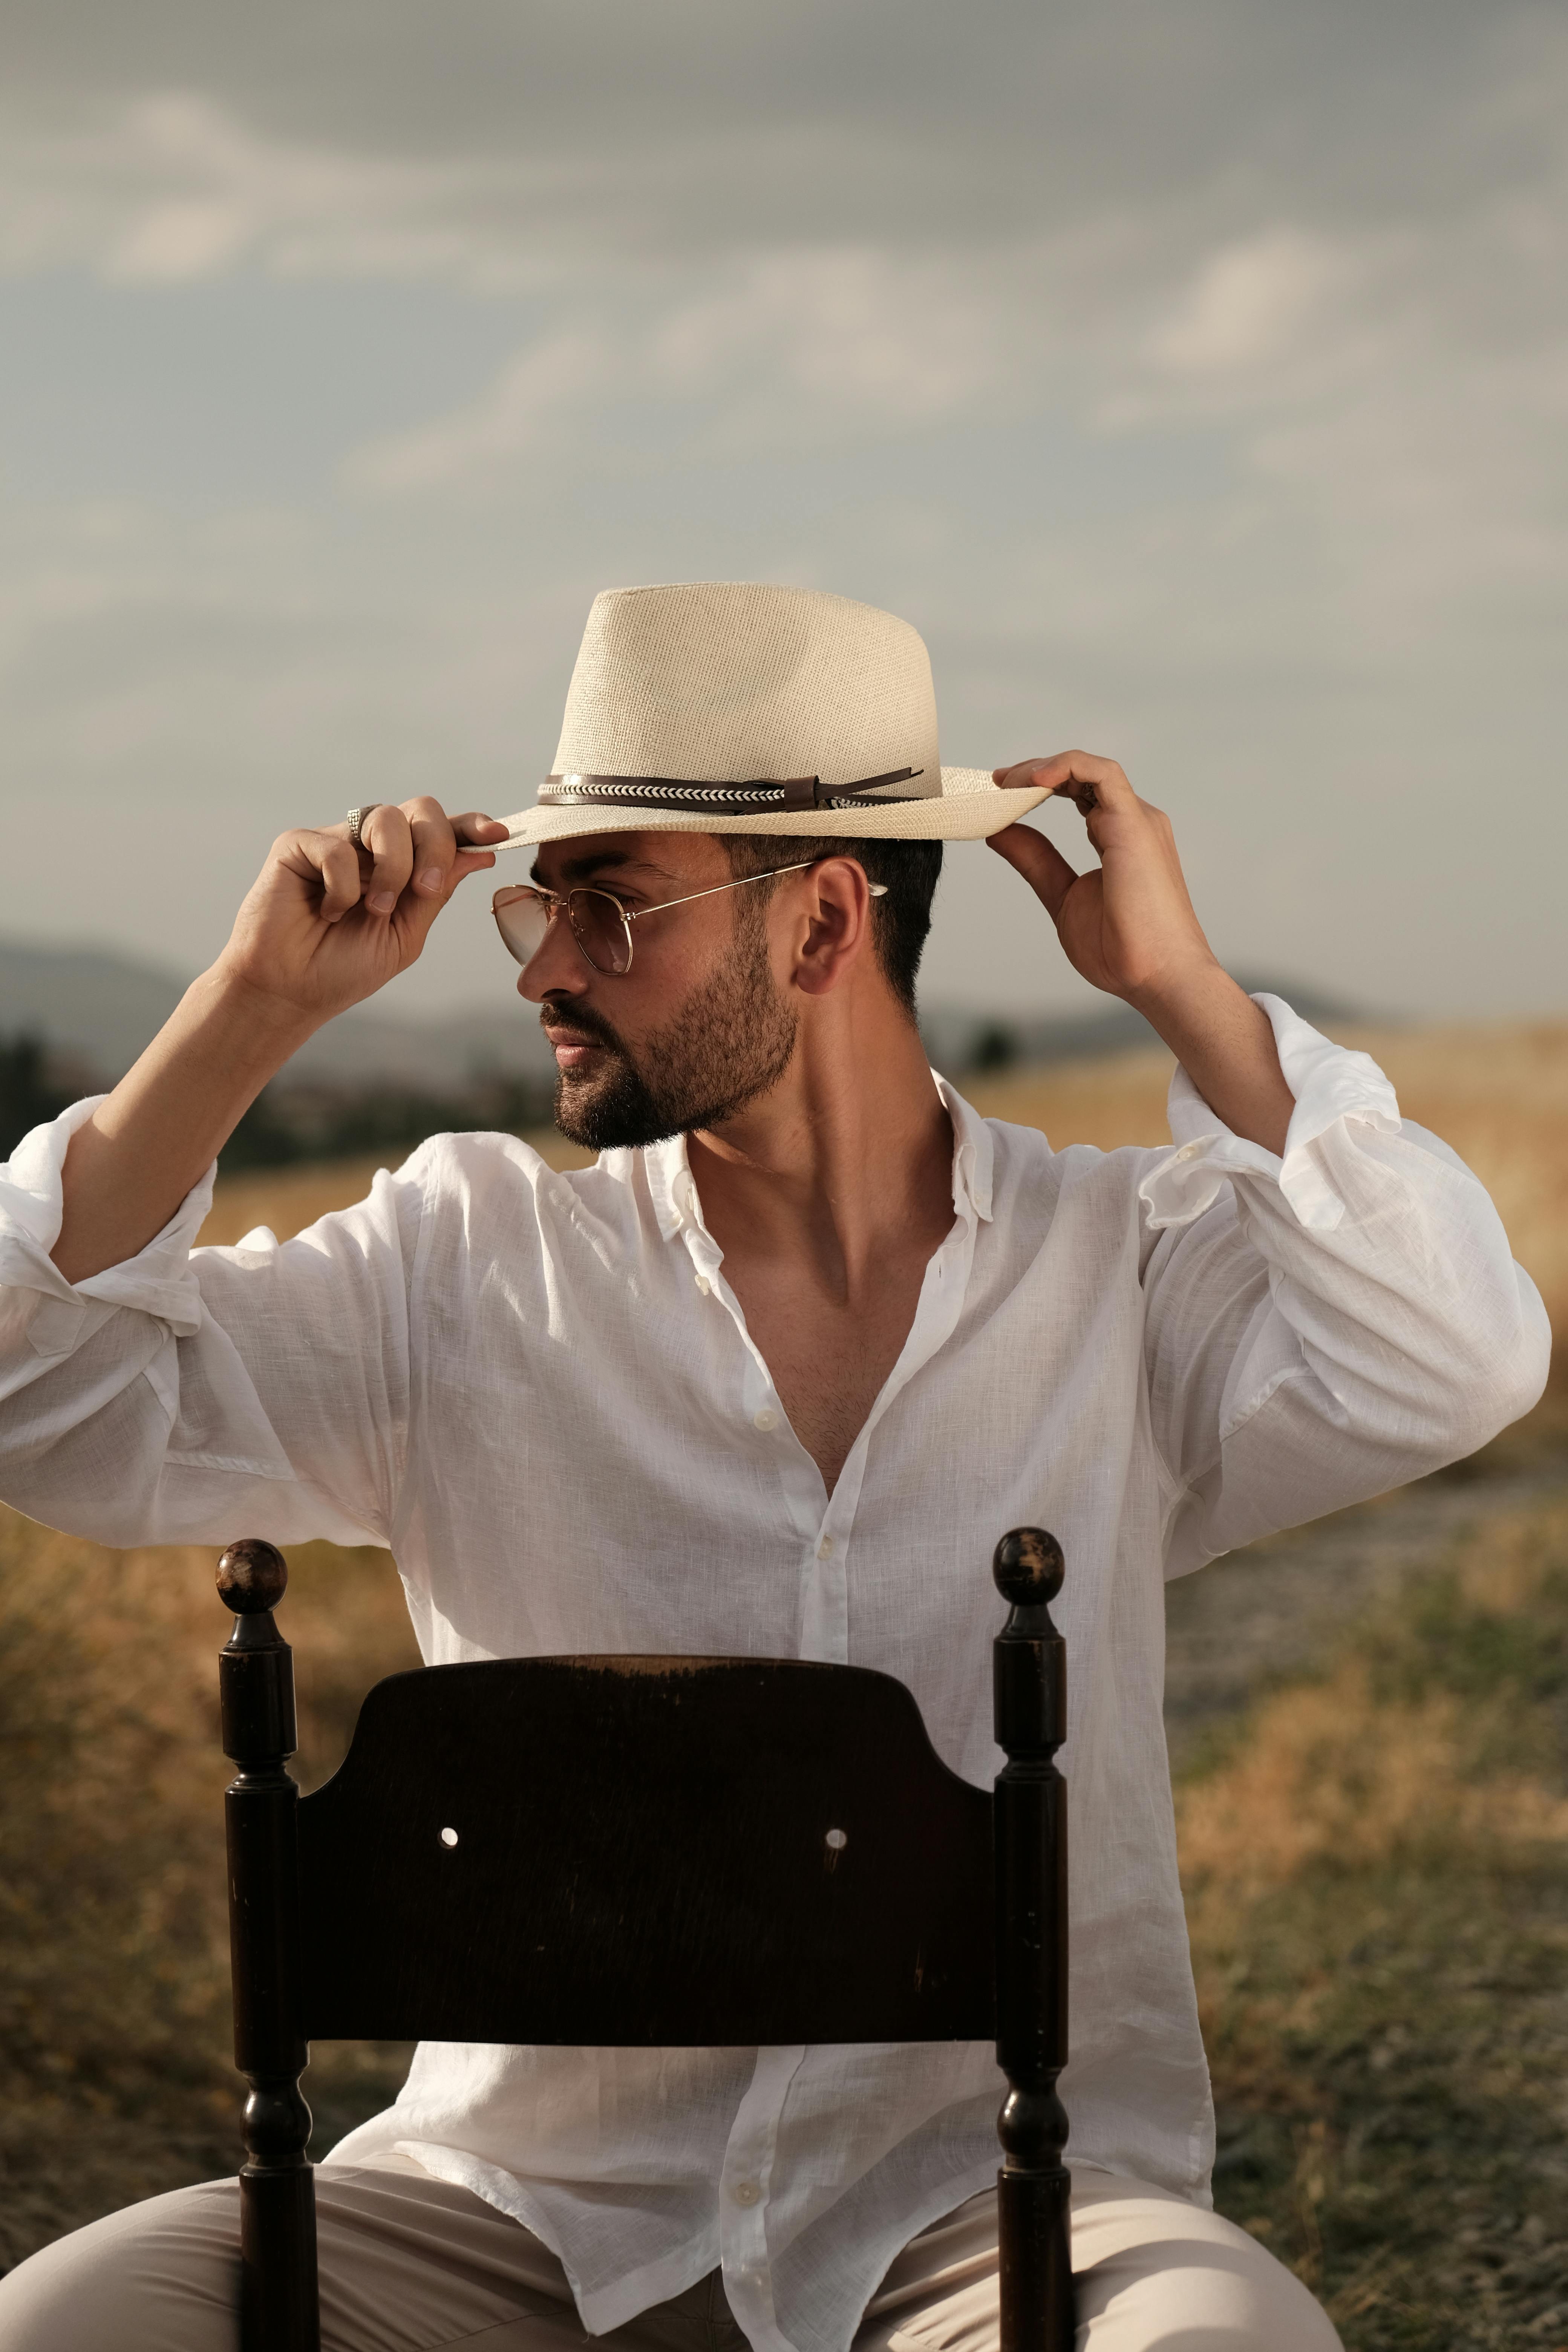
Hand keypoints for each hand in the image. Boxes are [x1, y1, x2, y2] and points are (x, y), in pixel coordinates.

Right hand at [218, 798, 510, 1025]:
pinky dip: (342, 886)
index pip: (442, 832)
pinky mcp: (298, 845)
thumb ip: (435, 893)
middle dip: (435, 846)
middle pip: (421, 810)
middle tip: (425, 889)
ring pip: (384, 818)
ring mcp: (336, 841)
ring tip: (374, 909)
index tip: (499, 834)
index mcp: (402, 866)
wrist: (291, 992)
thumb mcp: (405, 936)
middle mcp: (371, 847)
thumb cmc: (343, 969)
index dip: (472, 826)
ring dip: (392, 869)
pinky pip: (338, 847)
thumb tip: (479, 854)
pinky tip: (327, 912)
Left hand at [987, 752, 1217, 1009]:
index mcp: (1117, 836)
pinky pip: (1101, 773)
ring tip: (1005, 782)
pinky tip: (1033, 780)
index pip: (1079, 794)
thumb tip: (1000, 831)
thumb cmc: (1121, 949)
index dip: (1039, 787)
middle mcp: (1131, 820)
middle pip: (1080, 777)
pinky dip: (1066, 766)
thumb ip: (1036, 861)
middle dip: (1033, 773)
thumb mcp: (1062, 896)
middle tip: (994, 783)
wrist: (1158, 978)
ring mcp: (1136, 819)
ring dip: (1042, 768)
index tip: (1000, 795)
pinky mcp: (1135, 824)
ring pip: (1089, 769)